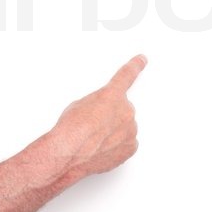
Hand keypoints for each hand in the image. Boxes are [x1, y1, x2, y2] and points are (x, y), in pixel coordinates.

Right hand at [55, 54, 147, 175]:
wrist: (69, 152)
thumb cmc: (71, 128)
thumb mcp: (79, 105)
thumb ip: (97, 104)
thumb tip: (100, 114)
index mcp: (112, 94)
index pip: (126, 76)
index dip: (135, 66)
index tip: (142, 60)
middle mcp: (126, 110)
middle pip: (123, 110)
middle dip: (111, 116)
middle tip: (94, 126)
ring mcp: (130, 130)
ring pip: (124, 128)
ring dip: (113, 133)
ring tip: (93, 141)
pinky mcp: (130, 148)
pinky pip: (126, 144)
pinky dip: (116, 146)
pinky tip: (100, 149)